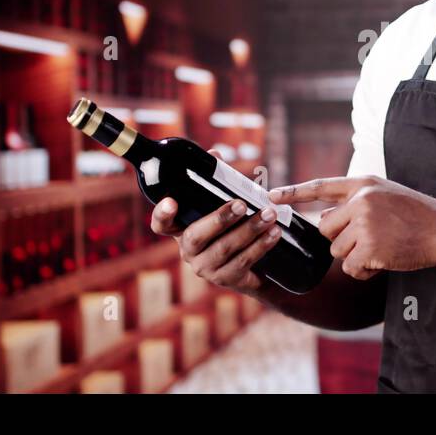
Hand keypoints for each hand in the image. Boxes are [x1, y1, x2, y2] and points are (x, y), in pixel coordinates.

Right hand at [149, 151, 280, 294]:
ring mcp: (205, 268)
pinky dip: (261, 245)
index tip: (171, 201)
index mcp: (181, 230)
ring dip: (249, 230)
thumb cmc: (231, 227)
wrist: (250, 267)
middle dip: (219, 219)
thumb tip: (215, 155)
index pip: (161, 225)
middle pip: (196, 237)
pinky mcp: (226, 279)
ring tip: (269, 215)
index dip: (162, 214)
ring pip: (225, 249)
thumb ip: (216, 181)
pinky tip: (274, 233)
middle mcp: (188, 252)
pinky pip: (243, 262)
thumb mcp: (221, 205)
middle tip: (241, 204)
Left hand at [268, 175, 435, 279]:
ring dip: (355, 256)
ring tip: (382, 248)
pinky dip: (364, 270)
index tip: (270, 196)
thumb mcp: (386, 195)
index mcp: (363, 184)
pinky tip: (383, 261)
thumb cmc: (417, 215)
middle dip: (342, 240)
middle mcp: (361, 200)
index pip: (321, 187)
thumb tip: (324, 221)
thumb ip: (357, 202)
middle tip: (371, 238)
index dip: (293, 192)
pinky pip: (351, 267)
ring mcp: (365, 223)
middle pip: (326, 229)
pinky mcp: (370, 247)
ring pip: (336, 250)